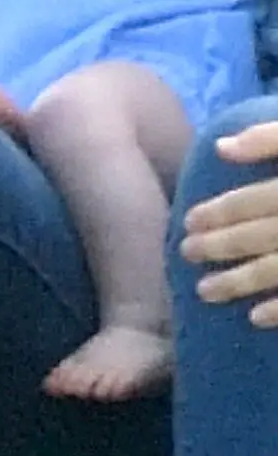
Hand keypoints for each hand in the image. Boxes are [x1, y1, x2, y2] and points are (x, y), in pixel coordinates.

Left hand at [182, 121, 277, 324]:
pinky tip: (255, 317)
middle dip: (219, 246)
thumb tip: (221, 147)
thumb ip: (270, 138)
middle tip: (186, 254)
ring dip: (239, 282)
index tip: (188, 222)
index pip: (256, 199)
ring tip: (205, 291)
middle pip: (261, 234)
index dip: (219, 211)